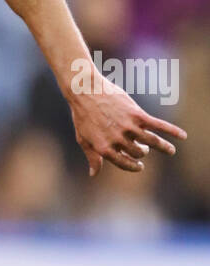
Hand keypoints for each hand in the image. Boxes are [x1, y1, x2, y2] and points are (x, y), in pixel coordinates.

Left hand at [69, 75, 185, 175]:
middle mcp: (118, 140)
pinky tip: (182, 136)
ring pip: (152, 142)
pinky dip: (172, 131)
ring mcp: (129, 127)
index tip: (139, 165)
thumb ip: (92, 157)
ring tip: (171, 151)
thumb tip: (94, 174)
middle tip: (143, 148)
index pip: (124, 163)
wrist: (86, 91)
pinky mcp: (137, 115)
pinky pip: (158, 126)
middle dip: (142, 152)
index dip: (133, 166)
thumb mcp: (83, 139)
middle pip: (139, 152)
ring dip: (164, 147)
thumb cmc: (83, 116)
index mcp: (104, 148)